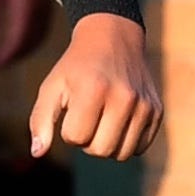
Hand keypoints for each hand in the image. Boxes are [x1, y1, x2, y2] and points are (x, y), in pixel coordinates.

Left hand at [0, 0, 54, 69]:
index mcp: (26, 5)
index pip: (17, 41)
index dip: (4, 57)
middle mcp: (40, 11)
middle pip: (29, 44)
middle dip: (10, 58)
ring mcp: (46, 9)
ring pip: (36, 40)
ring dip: (19, 52)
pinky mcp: (46, 6)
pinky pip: (39, 31)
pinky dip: (26, 41)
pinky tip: (13, 43)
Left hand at [28, 15, 160, 160]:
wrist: (112, 41)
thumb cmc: (75, 69)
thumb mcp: (51, 87)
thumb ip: (40, 119)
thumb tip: (36, 153)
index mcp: (94, 89)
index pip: (75, 138)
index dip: (67, 130)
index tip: (70, 112)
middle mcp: (124, 98)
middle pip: (100, 151)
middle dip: (86, 141)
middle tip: (85, 118)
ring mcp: (144, 106)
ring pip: (121, 154)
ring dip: (105, 145)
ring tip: (100, 121)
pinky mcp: (157, 112)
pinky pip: (139, 149)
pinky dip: (124, 143)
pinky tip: (117, 122)